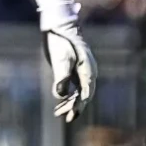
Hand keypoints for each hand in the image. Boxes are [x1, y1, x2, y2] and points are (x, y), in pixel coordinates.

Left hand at [33, 0, 95, 122]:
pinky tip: (60, 102)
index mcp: (88, 71)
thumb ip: (61, 77)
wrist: (59, 26)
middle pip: (84, 95)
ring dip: (70, 103)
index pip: (86, 93)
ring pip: (79, 92)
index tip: (70, 116)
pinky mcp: (73, 69)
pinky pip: (74, 87)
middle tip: (63, 118)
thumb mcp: (61, 59)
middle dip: (74, 107)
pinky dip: (68, 95)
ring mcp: (81, 71)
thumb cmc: (61, 42)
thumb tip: (60, 95)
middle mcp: (88, 72)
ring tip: (57, 113)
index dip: (79, 106)